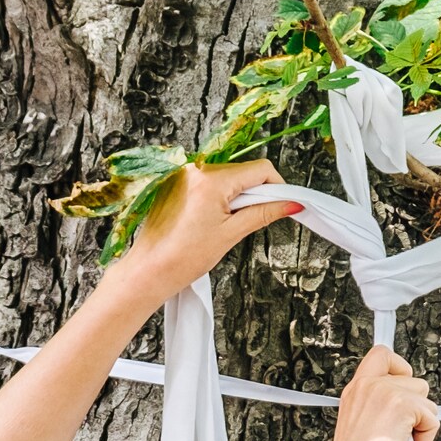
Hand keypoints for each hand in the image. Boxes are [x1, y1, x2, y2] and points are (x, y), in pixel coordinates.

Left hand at [108, 160, 294, 300]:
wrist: (149, 270)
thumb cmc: (182, 257)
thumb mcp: (231, 234)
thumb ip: (263, 213)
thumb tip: (291, 204)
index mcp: (211, 180)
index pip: (260, 169)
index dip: (277, 186)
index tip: (283, 203)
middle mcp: (196, 170)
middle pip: (243, 171)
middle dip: (255, 193)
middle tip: (252, 219)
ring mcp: (183, 175)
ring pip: (226, 177)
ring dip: (236, 196)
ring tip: (225, 224)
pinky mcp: (175, 183)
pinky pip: (208, 182)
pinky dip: (218, 196)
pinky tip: (209, 220)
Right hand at [323, 347, 438, 440]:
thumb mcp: (361, 423)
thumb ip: (379, 407)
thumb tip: (410, 409)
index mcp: (357, 388)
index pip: (382, 354)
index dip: (401, 370)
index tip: (402, 395)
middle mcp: (370, 384)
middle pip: (417, 383)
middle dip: (416, 411)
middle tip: (398, 434)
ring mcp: (386, 392)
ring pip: (428, 402)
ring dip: (421, 427)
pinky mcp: (403, 405)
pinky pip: (432, 420)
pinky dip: (425, 440)